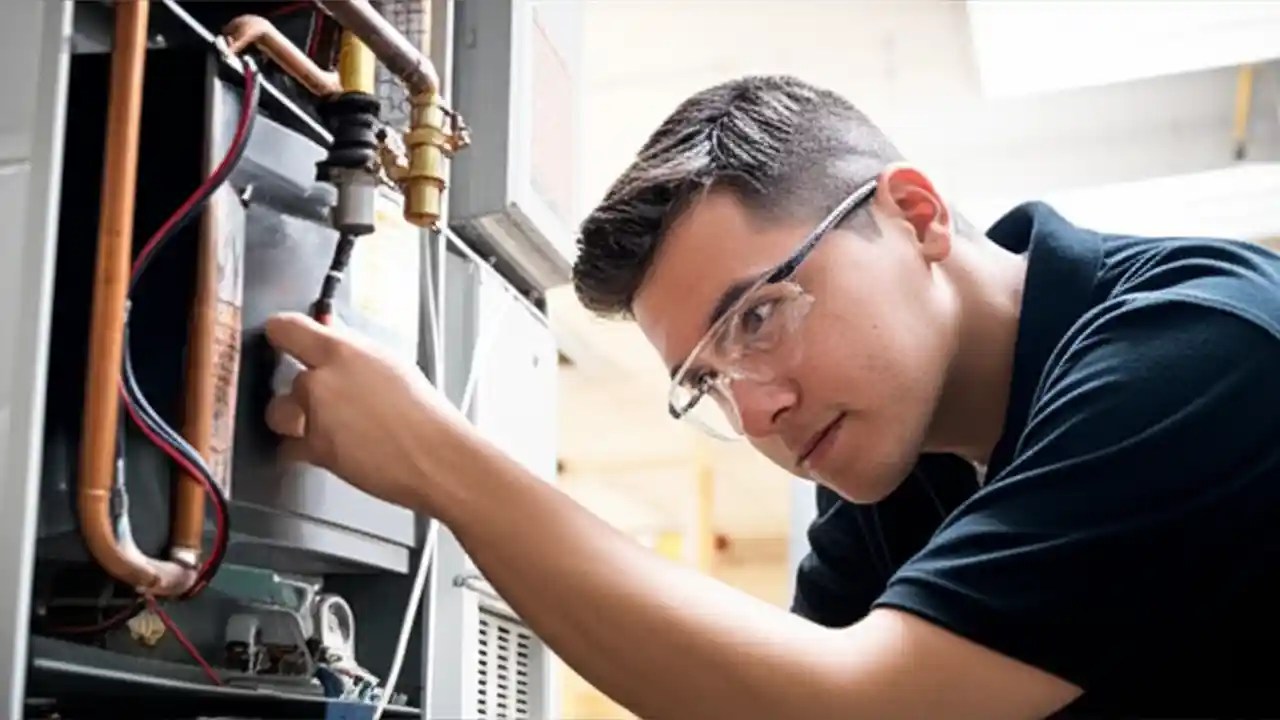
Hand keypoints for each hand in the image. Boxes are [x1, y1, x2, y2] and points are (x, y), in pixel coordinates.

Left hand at [262, 312, 468, 513]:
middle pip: (285, 378)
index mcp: (343, 352)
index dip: (282, 333)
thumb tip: (331, 333)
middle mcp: (322, 381)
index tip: (282, 337)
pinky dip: (303, 449)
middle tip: (328, 399)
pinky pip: (290, 447)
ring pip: (278, 413)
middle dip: (302, 389)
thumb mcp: (392, 365)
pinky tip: (330, 446)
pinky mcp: (315, 451)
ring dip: (293, 419)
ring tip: (325, 424)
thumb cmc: (425, 415)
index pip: (287, 329)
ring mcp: (315, 418)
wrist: (435, 457)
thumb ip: (353, 350)